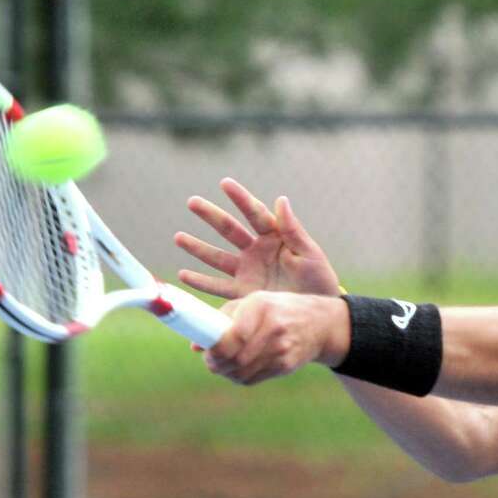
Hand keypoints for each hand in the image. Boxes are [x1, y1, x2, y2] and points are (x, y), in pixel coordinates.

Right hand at [174, 177, 340, 298]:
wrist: (317, 314)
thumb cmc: (319, 280)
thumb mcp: (310, 254)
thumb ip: (293, 230)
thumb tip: (281, 199)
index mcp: (275, 237)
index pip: (254, 214)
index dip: (240, 198)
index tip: (224, 183)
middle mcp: (257, 252)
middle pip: (229, 230)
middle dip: (211, 216)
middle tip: (192, 202)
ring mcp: (247, 272)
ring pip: (217, 257)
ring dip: (198, 248)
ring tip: (178, 237)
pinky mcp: (243, 293)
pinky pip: (218, 287)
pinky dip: (201, 282)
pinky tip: (183, 275)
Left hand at [203, 291, 348, 385]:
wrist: (319, 323)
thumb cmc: (277, 309)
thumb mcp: (254, 302)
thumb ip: (223, 318)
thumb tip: (194, 345)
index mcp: (261, 306)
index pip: (233, 335)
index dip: (215, 348)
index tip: (206, 349)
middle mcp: (273, 327)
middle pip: (234, 358)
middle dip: (216, 363)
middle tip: (209, 359)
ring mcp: (282, 348)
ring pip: (241, 372)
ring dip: (226, 372)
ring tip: (222, 364)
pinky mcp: (286, 365)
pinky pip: (253, 378)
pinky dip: (239, 377)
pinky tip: (238, 368)